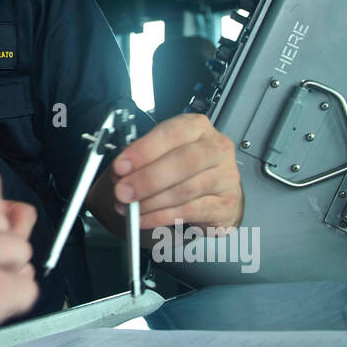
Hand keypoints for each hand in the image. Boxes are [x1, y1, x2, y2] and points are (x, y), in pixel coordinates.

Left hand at [91, 112, 242, 231]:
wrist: (214, 194)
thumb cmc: (184, 169)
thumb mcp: (161, 155)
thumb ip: (142, 160)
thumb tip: (121, 175)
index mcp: (198, 127)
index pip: (172, 134)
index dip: (144, 150)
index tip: (121, 166)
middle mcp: (216, 148)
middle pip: (183, 162)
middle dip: (147, 179)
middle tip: (123, 191)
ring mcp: (225, 177)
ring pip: (185, 190)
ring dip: (151, 201)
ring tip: (131, 208)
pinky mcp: (226, 204)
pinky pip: (189, 211)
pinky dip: (161, 217)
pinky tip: (144, 219)